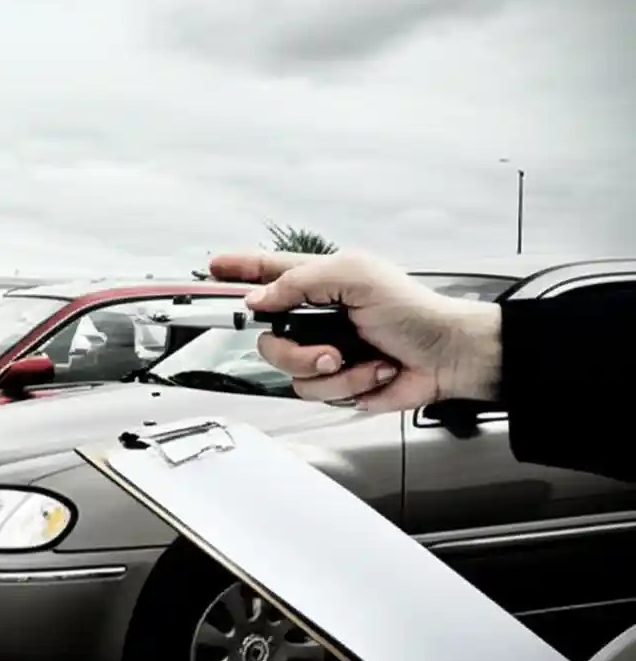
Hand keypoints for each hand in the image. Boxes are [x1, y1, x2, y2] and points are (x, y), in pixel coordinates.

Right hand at [208, 251, 502, 411]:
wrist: (448, 357)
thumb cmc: (415, 312)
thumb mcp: (356, 276)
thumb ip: (300, 281)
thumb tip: (260, 298)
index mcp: (318, 282)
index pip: (266, 271)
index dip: (237, 270)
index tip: (214, 270)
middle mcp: (314, 316)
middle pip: (265, 333)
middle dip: (292, 347)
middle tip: (324, 347)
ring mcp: (322, 350)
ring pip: (287, 368)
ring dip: (328, 368)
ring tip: (358, 358)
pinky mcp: (334, 382)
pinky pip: (314, 390)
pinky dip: (348, 384)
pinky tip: (373, 371)